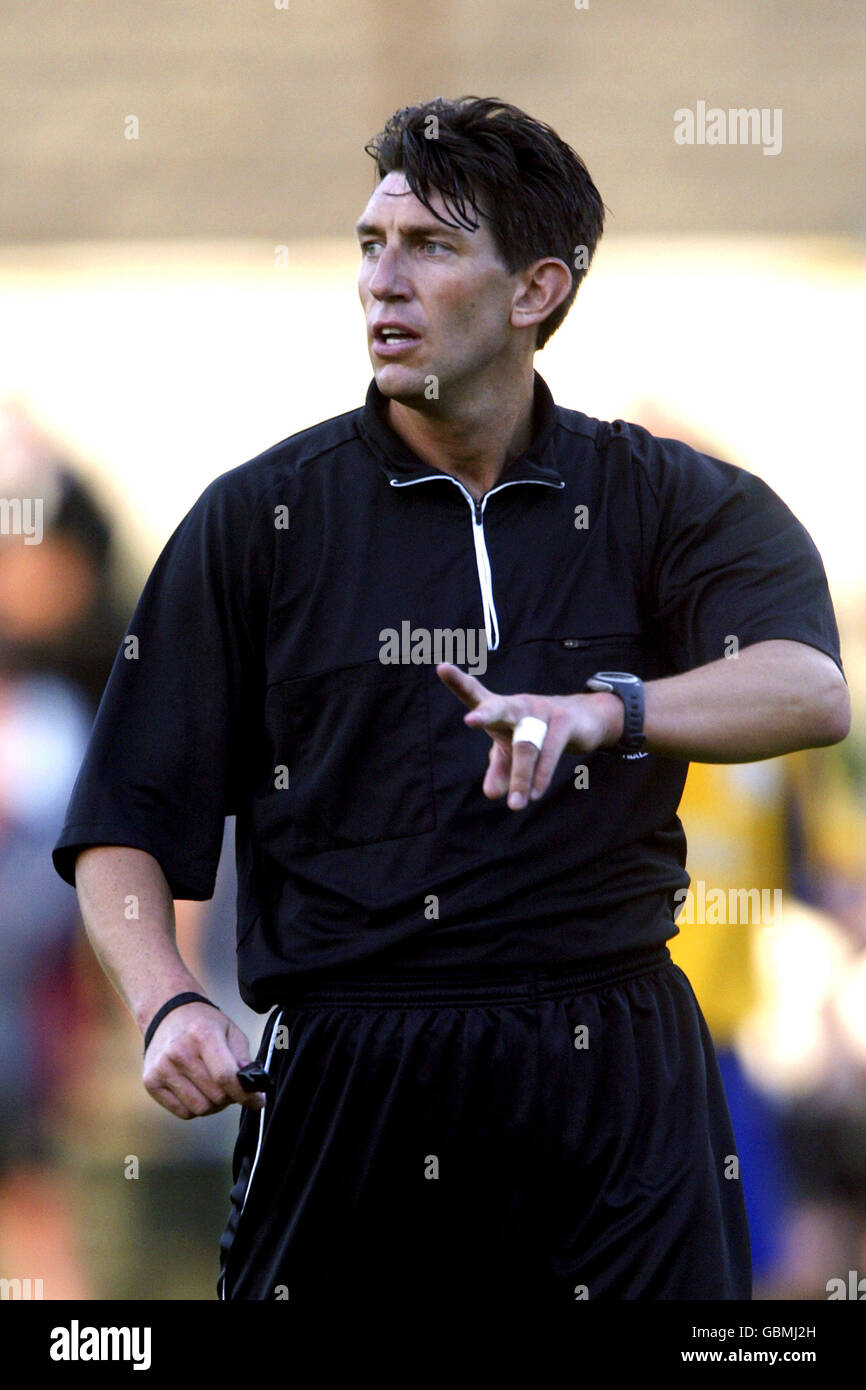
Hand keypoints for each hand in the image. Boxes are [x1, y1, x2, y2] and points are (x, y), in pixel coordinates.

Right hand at [142, 1002, 265, 1119]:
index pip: (226, 1076)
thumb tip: (250, 1087)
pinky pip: (183, 1112)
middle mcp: (179, 1052)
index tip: (257, 1100)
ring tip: (214, 1088)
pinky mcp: (151, 1082)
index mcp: (202, 1035)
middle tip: (231, 1087)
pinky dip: (195, 1108)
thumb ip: (244, 1059)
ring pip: (200, 1109)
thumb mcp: (230, 1031)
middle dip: (230, 1097)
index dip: (245, 1094)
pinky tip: (197, 1090)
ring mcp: (162, 1068)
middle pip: (215, 1096)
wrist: (168, 1014)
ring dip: (213, 1105)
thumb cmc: (203, 1024)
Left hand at [436, 662, 622, 809]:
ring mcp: (542, 710)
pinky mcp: (564, 721)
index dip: (459, 682)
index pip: (475, 694)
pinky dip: (541, 774)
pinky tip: (534, 793)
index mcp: (500, 708)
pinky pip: (549, 750)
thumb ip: (500, 770)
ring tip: (516, 805)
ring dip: (520, 777)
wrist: (584, 720)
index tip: (441, 668)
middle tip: (471, 720)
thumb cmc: (537, 733)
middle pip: (498, 708)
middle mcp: (518, 705)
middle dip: (485, 713)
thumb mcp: (513, 752)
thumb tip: (491, 793)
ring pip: (526, 745)